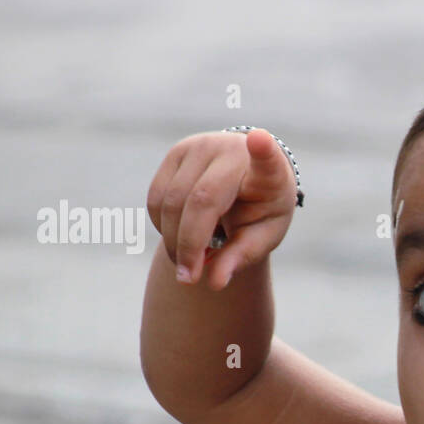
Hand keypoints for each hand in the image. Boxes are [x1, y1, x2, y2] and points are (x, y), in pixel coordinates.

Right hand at [146, 128, 298, 289]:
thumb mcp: (262, 237)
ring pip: (170, 201)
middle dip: (188, 244)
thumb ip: (241, 257)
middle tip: (188, 278)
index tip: (261, 140)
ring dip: (172, 239)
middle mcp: (232, 151)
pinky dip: (162, 225)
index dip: (264, 150)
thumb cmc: (261, 211)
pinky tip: (180, 235)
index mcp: (268, 172)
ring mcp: (200, 146)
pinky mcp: (176, 152)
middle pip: (199, 201)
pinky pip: (156, 197)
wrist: (246, 180)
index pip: (267, 158)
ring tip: (186, 262)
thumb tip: (215, 283)